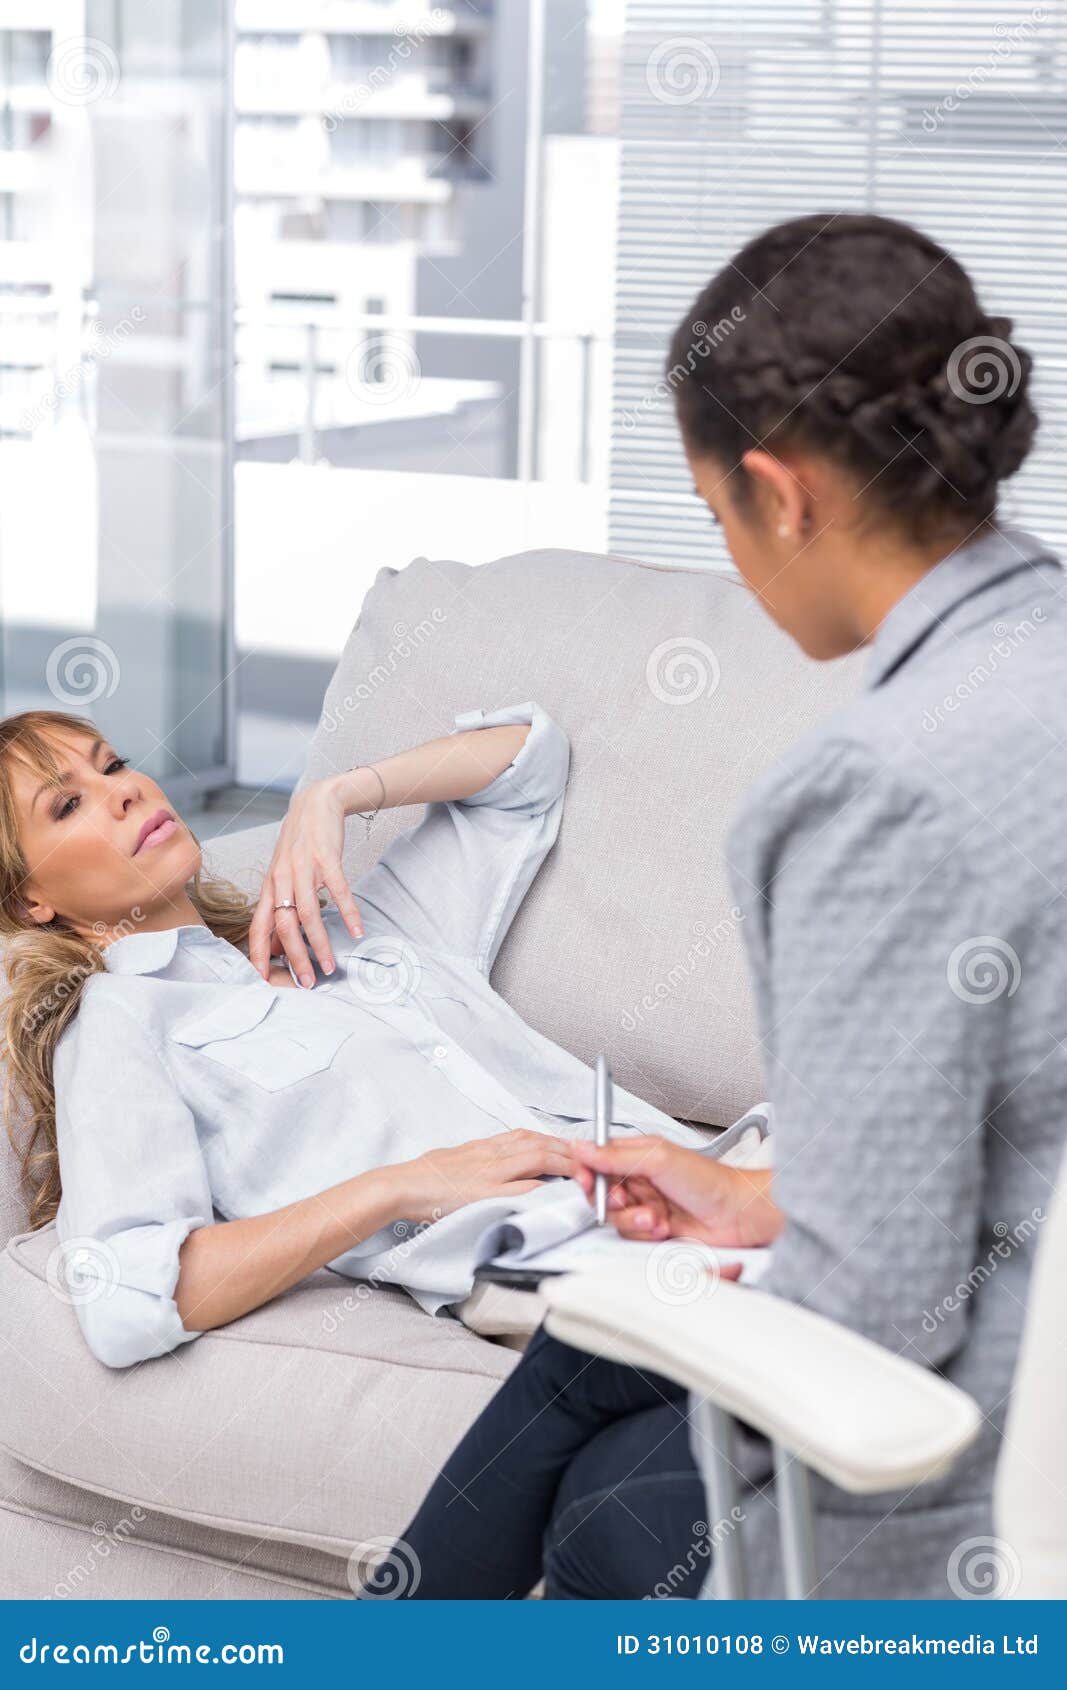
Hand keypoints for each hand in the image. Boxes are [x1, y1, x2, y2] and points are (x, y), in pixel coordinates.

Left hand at [249, 774, 363, 984]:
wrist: (315, 803)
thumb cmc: (298, 844)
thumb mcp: (282, 875)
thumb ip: (280, 907)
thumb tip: (278, 945)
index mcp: (270, 886)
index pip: (259, 926)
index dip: (259, 954)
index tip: (264, 979)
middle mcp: (282, 879)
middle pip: (284, 925)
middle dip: (295, 958)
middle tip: (307, 982)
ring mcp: (304, 868)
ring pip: (308, 913)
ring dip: (319, 943)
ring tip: (330, 965)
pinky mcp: (326, 858)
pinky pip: (338, 890)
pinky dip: (348, 912)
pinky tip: (356, 930)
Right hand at [396, 1130, 577, 1223]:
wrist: (400, 1186)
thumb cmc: (425, 1178)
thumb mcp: (457, 1159)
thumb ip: (481, 1160)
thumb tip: (500, 1164)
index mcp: (484, 1146)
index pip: (528, 1136)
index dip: (554, 1141)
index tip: (572, 1149)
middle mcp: (491, 1154)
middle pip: (539, 1143)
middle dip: (569, 1151)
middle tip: (589, 1160)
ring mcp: (490, 1173)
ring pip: (537, 1158)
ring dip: (565, 1164)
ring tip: (584, 1173)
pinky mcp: (485, 1193)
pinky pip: (523, 1188)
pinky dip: (545, 1189)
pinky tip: (560, 1192)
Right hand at [570, 1136, 782, 1247]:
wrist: (739, 1215)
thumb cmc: (710, 1180)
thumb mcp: (658, 1159)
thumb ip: (615, 1155)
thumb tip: (582, 1146)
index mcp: (639, 1154)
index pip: (597, 1160)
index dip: (587, 1172)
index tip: (586, 1181)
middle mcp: (641, 1178)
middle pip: (602, 1193)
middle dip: (612, 1201)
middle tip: (628, 1201)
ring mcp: (648, 1204)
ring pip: (616, 1218)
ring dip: (634, 1220)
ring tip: (656, 1217)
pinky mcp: (655, 1228)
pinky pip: (632, 1235)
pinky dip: (645, 1234)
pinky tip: (664, 1228)